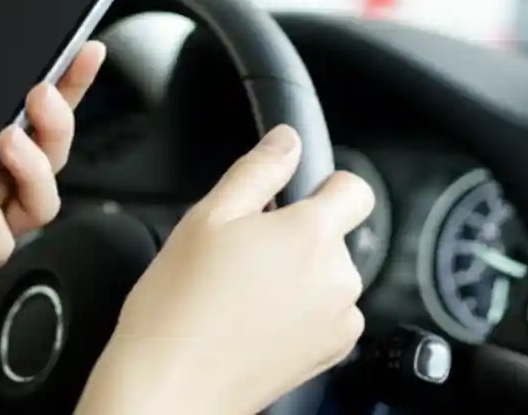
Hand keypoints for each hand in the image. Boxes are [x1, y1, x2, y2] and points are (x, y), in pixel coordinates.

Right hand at [78, 126, 373, 414]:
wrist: (172, 387)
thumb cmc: (179, 307)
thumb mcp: (208, 217)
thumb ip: (258, 170)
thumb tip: (287, 140)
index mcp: (311, 233)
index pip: (355, 189)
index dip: (326, 186)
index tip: (295, 199)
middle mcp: (338, 275)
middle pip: (338, 235)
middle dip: (302, 236)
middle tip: (247, 254)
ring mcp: (339, 317)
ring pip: (332, 276)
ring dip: (303, 276)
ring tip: (247, 292)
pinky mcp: (333, 352)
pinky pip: (331, 314)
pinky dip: (305, 313)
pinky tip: (260, 320)